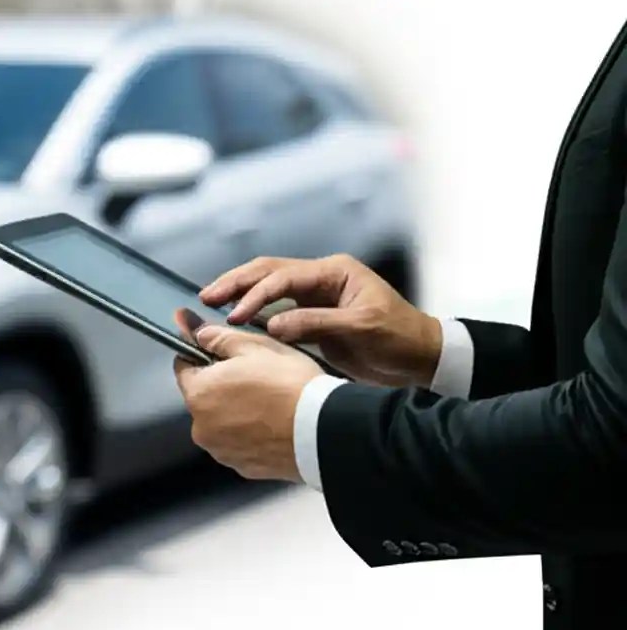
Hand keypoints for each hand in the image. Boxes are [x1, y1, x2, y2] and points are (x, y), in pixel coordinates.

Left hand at [172, 310, 323, 481]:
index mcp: (198, 394)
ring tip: (268, 401)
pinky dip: (250, 432)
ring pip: (221, 421)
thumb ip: (218, 338)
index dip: (199, 353)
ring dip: (235, 410)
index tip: (216, 349)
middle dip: (222, 383)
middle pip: (203, 396)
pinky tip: (273, 423)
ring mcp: (222, 451)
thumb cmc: (289, 384)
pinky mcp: (243, 468)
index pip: (184, 366)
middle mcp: (201, 427)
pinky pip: (239, 443)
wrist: (324, 430)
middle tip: (255, 374)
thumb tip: (195, 332)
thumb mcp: (255, 346)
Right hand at [199, 255, 441, 387]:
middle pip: (268, 271)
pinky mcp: (313, 314)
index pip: (283, 277)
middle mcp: (322, 277)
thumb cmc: (400, 338)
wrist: (421, 357)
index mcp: (335, 272)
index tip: (236, 315)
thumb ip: (316, 324)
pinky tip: (236, 319)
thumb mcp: (362, 330)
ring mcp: (316, 295)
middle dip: (236, 283)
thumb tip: (273, 325)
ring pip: (268, 285)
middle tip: (207, 297)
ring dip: (241, 293)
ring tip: (211, 303)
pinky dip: (254, 310)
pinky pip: (276, 306)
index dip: (256, 295)